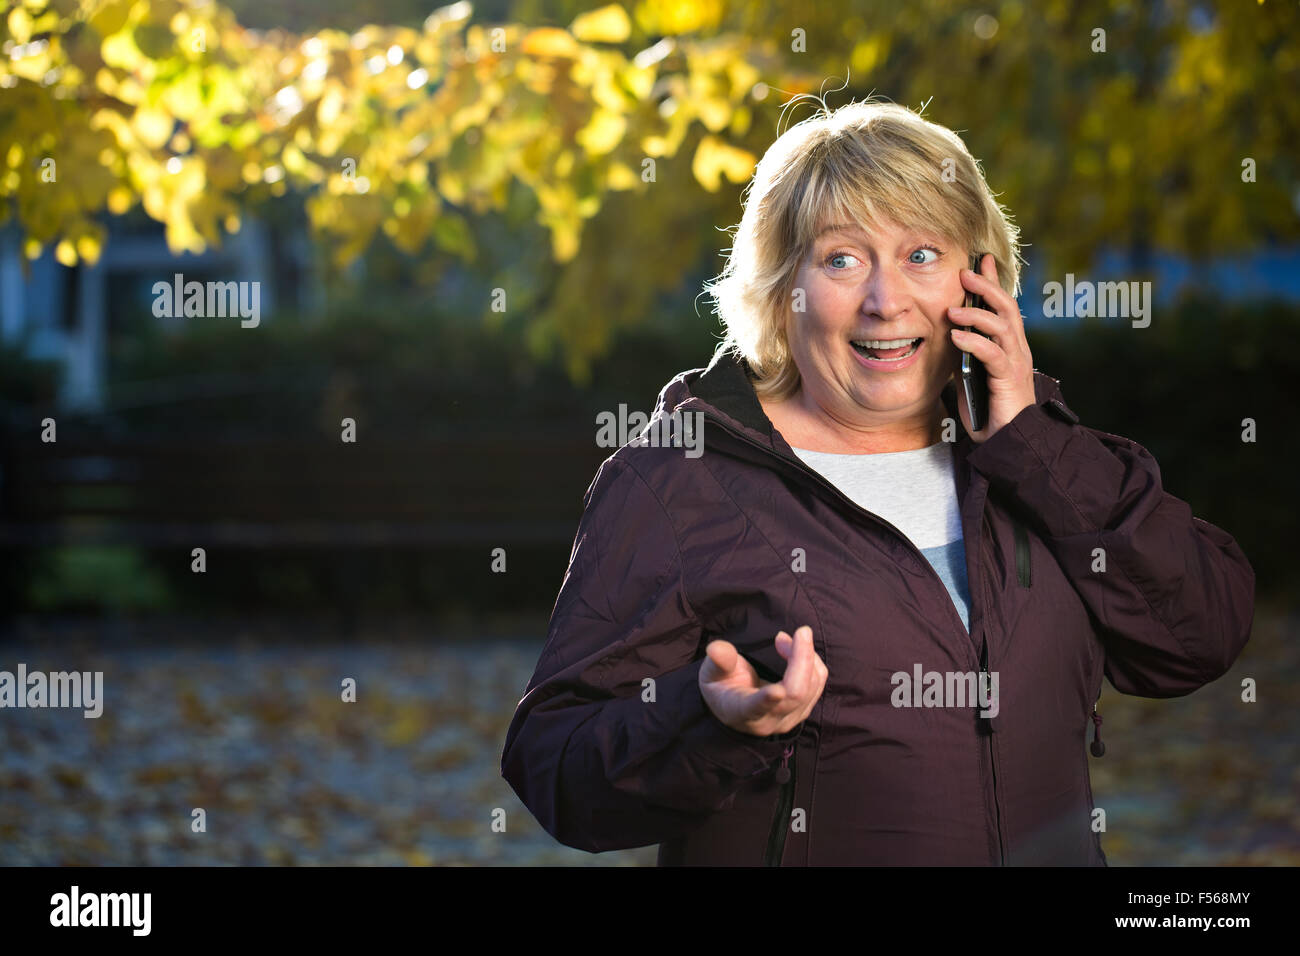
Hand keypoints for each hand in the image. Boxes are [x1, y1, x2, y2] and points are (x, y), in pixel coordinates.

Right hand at [698, 626, 826, 737]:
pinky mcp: (803, 710)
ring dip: (806, 655)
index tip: (776, 690)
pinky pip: (818, 684)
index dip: (767, 700)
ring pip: (811, 687)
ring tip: (784, 638)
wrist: (734, 706)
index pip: (756, 708)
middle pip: (795, 693)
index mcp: (742, 712)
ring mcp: (789, 718)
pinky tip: (795, 649)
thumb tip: (715, 648)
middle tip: (800, 631)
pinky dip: (811, 661)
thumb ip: (718, 661)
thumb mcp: (711, 674)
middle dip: (802, 658)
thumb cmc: (721, 687)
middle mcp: (770, 721)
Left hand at [947, 253, 1036, 441]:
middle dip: (986, 287)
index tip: (980, 261)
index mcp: (1008, 347)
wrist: (1009, 443)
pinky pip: (992, 354)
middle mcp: (1016, 350)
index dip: (992, 284)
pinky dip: (974, 342)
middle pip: (1006, 309)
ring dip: (977, 313)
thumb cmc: (991, 414)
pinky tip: (956, 336)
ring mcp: (1016, 363)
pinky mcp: (1009, 380)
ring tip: (952, 307)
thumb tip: (950, 338)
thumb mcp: (970, 380)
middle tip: (966, 270)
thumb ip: (964, 359)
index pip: (1002, 308)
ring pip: (1002, 326)